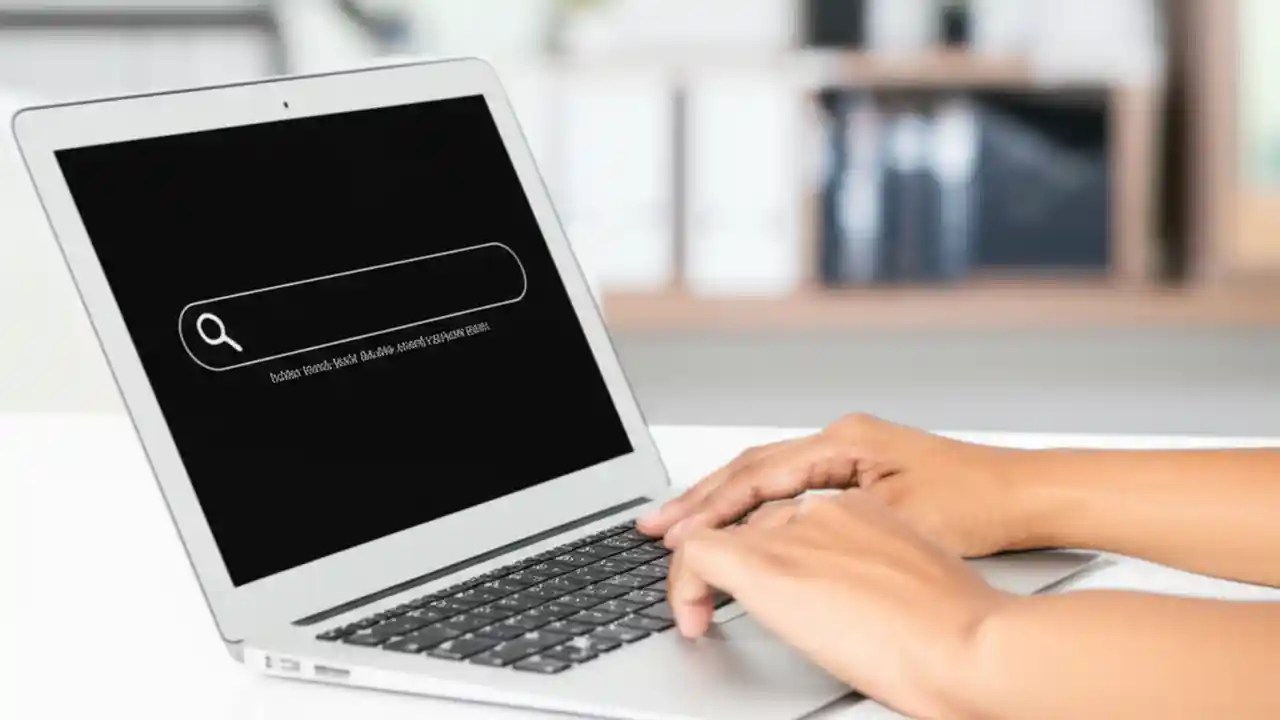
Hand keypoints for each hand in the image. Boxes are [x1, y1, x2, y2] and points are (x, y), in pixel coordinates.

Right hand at [638, 414, 1029, 557]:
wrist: (1029, 494)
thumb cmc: (979, 502)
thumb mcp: (899, 520)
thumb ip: (830, 527)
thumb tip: (770, 541)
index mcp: (844, 441)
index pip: (757, 475)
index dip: (709, 507)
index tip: (674, 532)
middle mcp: (841, 439)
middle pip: (751, 468)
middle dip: (700, 499)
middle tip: (655, 525)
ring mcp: (850, 453)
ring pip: (767, 476)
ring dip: (724, 501)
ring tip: (682, 524)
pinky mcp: (861, 473)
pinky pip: (790, 487)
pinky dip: (756, 505)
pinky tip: (740, 523)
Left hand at [669, 491, 1009, 718]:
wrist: (969, 642)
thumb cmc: (960, 628)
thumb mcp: (917, 580)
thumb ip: (875, 572)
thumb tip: (852, 602)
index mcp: (864, 505)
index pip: (790, 508)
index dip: (762, 537)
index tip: (746, 563)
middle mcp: (826, 504)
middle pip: (750, 511)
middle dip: (714, 537)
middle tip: (693, 577)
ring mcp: (796, 528)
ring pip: (720, 526)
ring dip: (697, 562)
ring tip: (690, 604)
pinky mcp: (768, 561)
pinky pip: (700, 553)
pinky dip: (684, 582)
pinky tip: (690, 614)